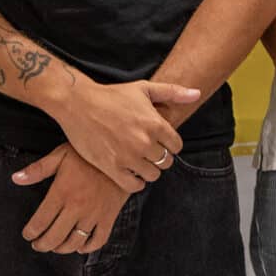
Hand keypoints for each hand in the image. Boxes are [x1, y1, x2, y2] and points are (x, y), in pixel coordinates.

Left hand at [11, 144, 128, 254]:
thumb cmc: (90, 153)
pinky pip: (98, 240)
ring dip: (61, 248)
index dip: (30, 232)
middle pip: (54, 237)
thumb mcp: (62, 155)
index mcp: (62, 192)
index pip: (40, 222)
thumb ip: (38, 169)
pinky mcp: (110, 216)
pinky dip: (87, 248)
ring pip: (74, 242)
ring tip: (56, 246)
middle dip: (42, 245)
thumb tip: (16, 178)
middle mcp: (77, 207)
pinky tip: (80, 246)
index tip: (28, 234)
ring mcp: (94, 214)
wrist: (123, 153)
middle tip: (38, 244)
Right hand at [49, 79, 199, 192]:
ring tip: (140, 161)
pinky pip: (134, 186)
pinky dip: (136, 182)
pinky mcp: (111, 167)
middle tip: (149, 152)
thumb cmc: (113, 95)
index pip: (177, 146)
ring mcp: (128, 157)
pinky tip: (131, 172)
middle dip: (160, 157)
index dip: (170, 144)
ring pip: (152, 175)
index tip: (161, 142)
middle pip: (166, 162)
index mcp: (155, 124)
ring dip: (149, 170)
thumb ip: (173, 92)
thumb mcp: (144, 88)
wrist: (79, 104)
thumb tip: (196, 94)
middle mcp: (145, 142)